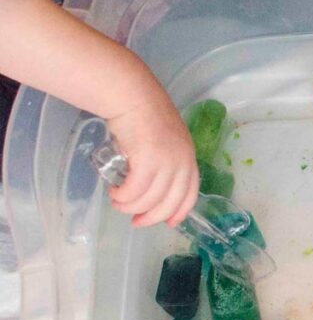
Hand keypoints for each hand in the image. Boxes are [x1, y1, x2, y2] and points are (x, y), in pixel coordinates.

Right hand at [105, 79, 198, 228]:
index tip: (169, 223)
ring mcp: (167, 161)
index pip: (190, 192)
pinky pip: (134, 190)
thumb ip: (163, 160)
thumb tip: (151, 184)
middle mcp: (182, 160)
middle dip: (152, 217)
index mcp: (188, 156)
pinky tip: (114, 192)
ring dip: (130, 206)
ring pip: (149, 199)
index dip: (180, 210)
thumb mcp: (164, 141)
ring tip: (118, 201)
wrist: (133, 96)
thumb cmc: (144, 115)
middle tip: (136, 221)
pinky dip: (123, 196)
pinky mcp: (148, 161)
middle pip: (170, 201)